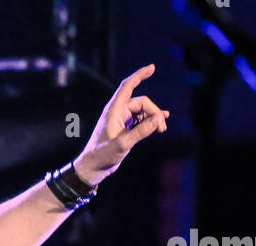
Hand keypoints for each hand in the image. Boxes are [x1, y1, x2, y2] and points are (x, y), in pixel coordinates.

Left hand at [73, 64, 169, 186]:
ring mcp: (121, 119)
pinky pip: (141, 119)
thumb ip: (141, 131)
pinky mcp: (125, 128)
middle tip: (162, 128)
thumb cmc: (102, 155)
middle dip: (154, 112)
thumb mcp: (122, 144)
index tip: (152, 67)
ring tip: (161, 130)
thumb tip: (159, 119)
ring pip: (143, 111)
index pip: (127, 87)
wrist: (93, 168)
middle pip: (142, 102)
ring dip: (154, 118)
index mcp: (113, 110)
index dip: (139, 75)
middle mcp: (117, 112)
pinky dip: (151, 120)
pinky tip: (161, 122)